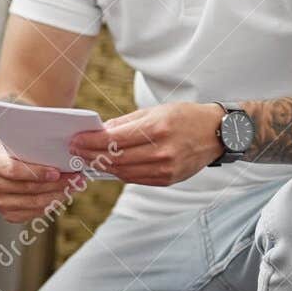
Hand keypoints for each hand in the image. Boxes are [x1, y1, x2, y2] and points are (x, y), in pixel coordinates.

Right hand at [0, 146, 86, 223]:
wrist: (8, 165)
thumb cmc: (18, 153)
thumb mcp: (22, 144)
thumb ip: (35, 147)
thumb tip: (64, 152)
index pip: (14, 170)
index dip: (37, 173)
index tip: (57, 172)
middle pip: (28, 189)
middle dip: (55, 184)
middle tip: (75, 178)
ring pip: (34, 203)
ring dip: (58, 195)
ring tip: (74, 187)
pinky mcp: (9, 215)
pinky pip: (34, 213)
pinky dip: (50, 205)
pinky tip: (62, 195)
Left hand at [69, 102, 225, 186]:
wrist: (216, 133)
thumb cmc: (184, 116)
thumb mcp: (155, 111)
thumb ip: (125, 123)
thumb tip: (99, 131)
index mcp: (157, 129)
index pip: (113, 140)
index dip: (90, 142)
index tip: (75, 140)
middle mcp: (161, 151)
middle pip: (115, 158)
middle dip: (91, 155)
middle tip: (75, 151)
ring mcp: (166, 168)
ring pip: (123, 172)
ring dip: (102, 166)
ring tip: (88, 160)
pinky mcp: (168, 179)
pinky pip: (136, 179)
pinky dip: (119, 173)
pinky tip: (109, 166)